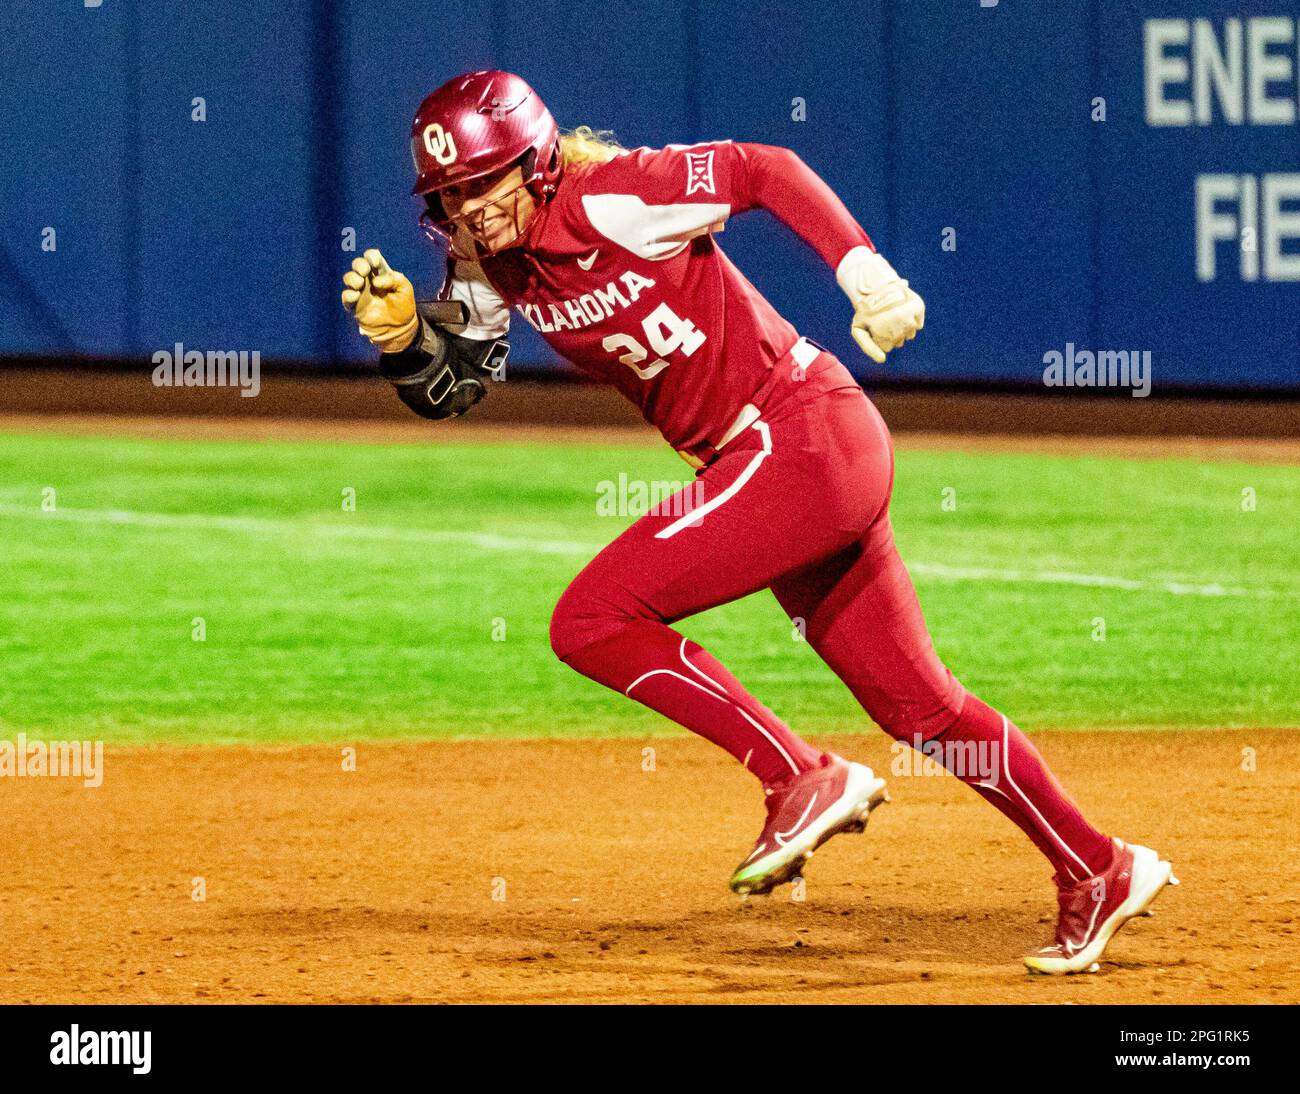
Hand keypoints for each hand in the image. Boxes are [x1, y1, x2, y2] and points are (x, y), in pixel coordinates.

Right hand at [341, 248, 418, 352]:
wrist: (400, 328)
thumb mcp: (405, 289)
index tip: (375, 263)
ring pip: (349, 278)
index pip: (372, 257)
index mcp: (381, 272)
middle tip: (365, 271)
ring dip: (352, 278)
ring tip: (359, 284)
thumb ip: (394, 279)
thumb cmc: (403, 305)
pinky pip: (346, 297)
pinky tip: (356, 295)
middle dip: (359, 264)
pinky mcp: (355, 305)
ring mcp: (360, 292)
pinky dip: (348, 294)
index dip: (371, 256)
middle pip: (358, 264)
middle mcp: (368, 279)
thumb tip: (375, 281)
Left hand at [837, 247, 924, 363]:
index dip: (879, 339)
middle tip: (883, 320)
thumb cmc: (866, 310)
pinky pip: (918, 325)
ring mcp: (911, 318)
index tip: (874, 327)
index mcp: (885, 334)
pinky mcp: (919, 308)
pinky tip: (902, 312)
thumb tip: (883, 360)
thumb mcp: (858, 330)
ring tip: (892, 315)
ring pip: (909, 335)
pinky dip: (911, 320)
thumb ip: (868, 348)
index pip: (887, 348)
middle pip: (899, 342)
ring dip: (902, 328)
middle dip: (891, 334)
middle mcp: (900, 327)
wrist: (875, 286)